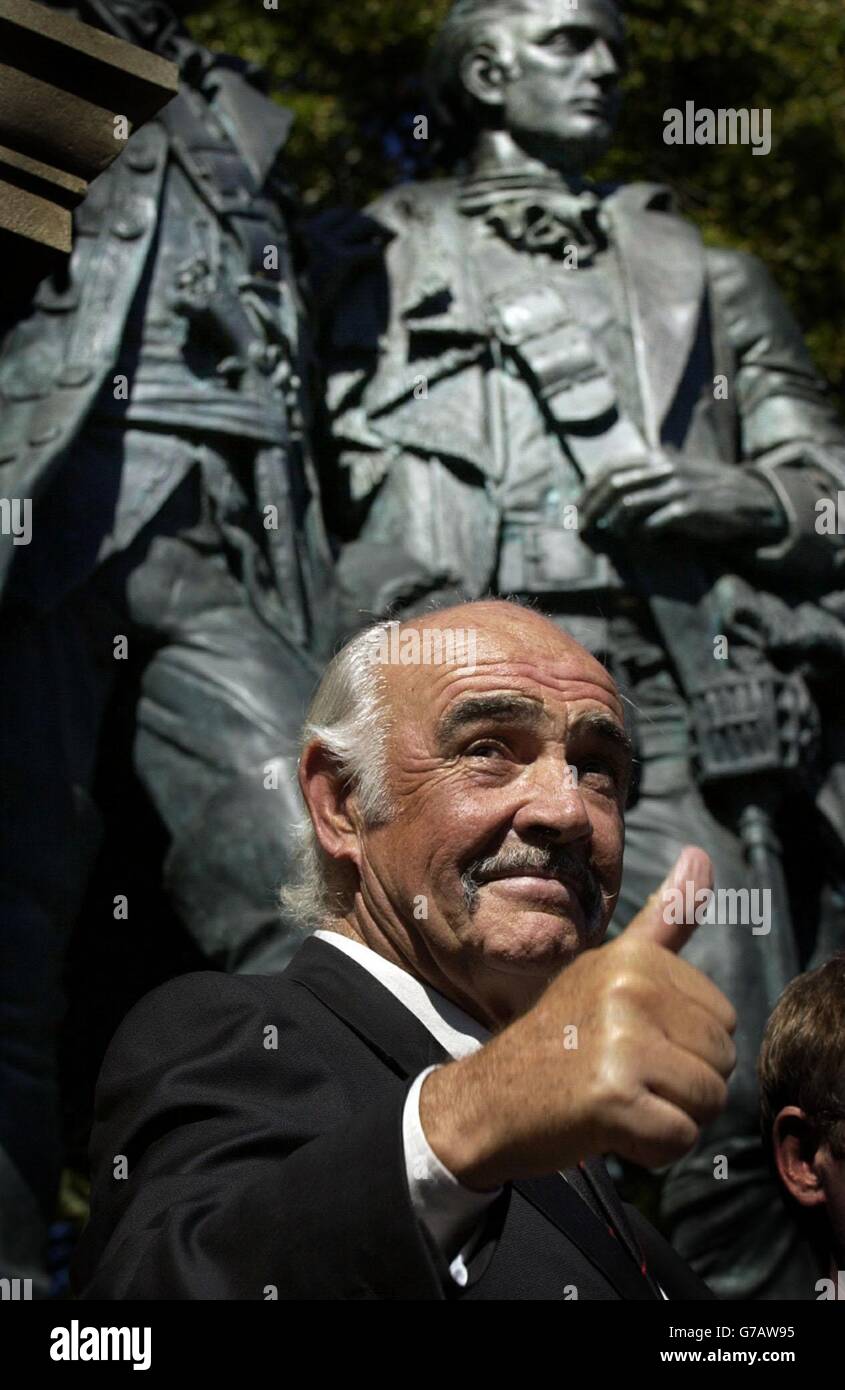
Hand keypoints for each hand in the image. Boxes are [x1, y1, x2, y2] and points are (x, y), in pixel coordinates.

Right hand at [419, 847, 736, 1188]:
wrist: (485, 1100)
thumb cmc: (555, 1039)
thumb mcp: (606, 971)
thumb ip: (663, 921)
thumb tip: (702, 855)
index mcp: (634, 960)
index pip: (722, 1019)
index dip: (685, 1046)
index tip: (630, 1043)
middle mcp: (629, 991)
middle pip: (721, 1061)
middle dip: (682, 1085)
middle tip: (623, 1076)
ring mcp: (621, 1043)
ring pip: (708, 1101)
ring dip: (671, 1118)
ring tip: (618, 1100)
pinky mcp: (614, 1096)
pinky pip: (680, 1139)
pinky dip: (652, 1150)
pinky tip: (609, 1130)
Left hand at [580, 456, 786, 543]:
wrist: (748, 500)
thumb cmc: (705, 490)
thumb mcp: (675, 473)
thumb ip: (645, 477)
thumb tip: (605, 492)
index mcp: (658, 457)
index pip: (611, 468)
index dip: (589, 489)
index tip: (577, 509)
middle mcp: (665, 467)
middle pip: (614, 486)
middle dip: (593, 510)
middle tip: (584, 529)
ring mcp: (678, 487)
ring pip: (630, 504)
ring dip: (616, 525)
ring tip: (615, 536)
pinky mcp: (690, 509)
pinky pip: (655, 523)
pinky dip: (643, 535)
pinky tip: (644, 541)